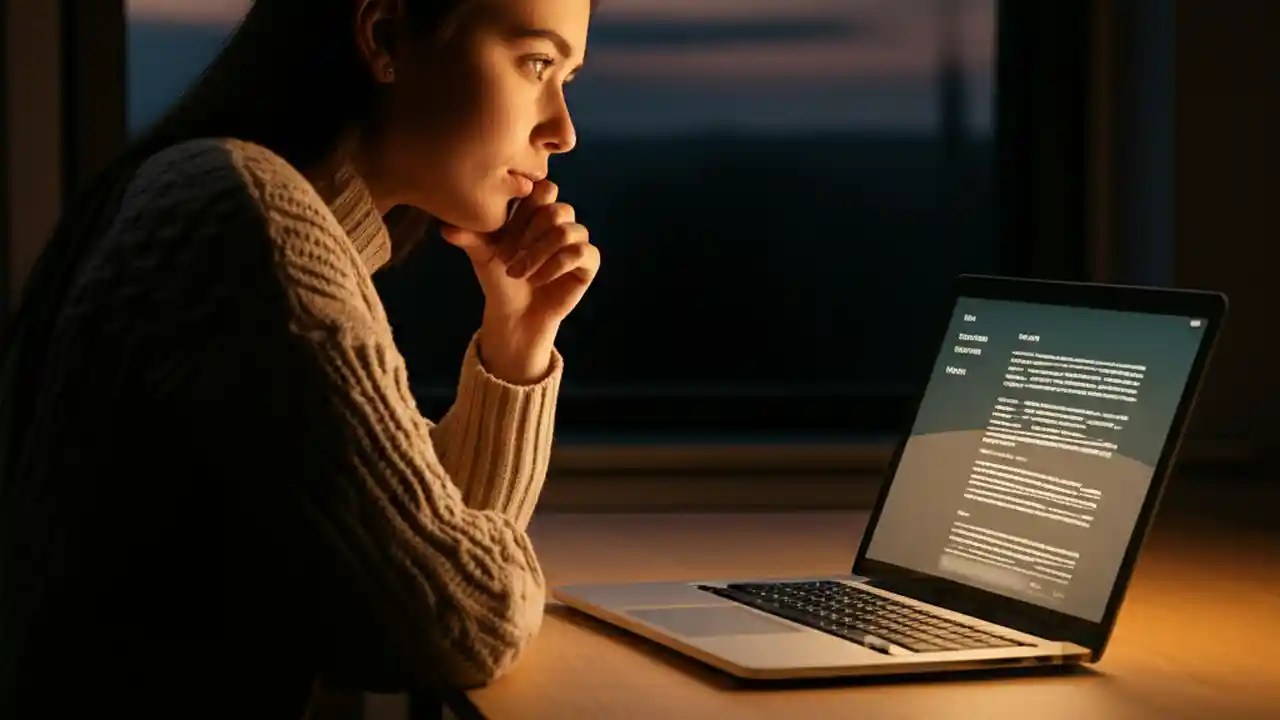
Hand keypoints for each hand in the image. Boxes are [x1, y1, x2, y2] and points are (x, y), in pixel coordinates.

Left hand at [439, 180, 599, 381]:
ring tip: (518, 272)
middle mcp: (560, 220)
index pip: (541, 190)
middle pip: (555, 210)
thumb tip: (445, 228)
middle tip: (506, 258)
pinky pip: (580, 252)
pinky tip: (538, 280)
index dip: (522, 211)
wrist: (513, 312)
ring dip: (538, 253)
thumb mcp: (482, 253)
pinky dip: (555, 266)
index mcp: (536, 209)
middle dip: (528, 236)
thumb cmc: (499, 276)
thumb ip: (469, 236)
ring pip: (568, 230)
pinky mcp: (588, 261)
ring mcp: (577, 239)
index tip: (501, 237)